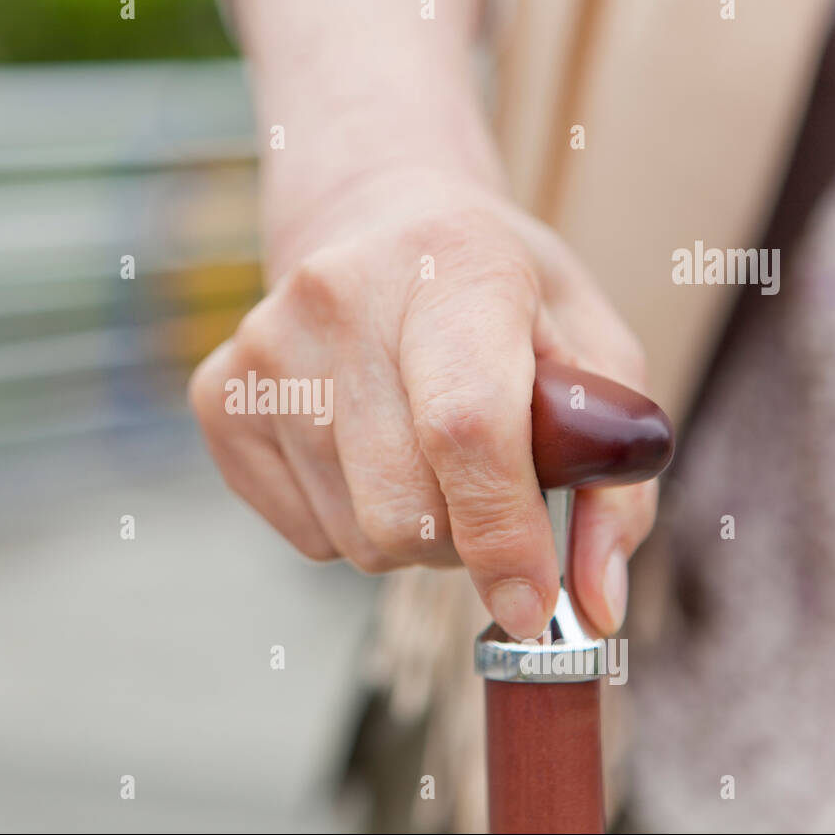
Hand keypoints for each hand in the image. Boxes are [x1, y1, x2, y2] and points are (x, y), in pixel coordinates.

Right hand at [190, 166, 656, 638]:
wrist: (379, 226)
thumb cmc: (504, 299)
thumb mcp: (595, 354)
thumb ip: (615, 482)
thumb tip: (592, 608)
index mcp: (451, 263)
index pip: (465, 426)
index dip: (503, 532)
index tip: (534, 601)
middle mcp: (337, 297)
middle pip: (404, 509)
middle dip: (467, 539)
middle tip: (489, 493)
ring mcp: (264, 349)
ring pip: (357, 537)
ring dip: (414, 532)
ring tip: (426, 456)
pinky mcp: (219, 398)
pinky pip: (309, 537)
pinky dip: (354, 524)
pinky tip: (367, 452)